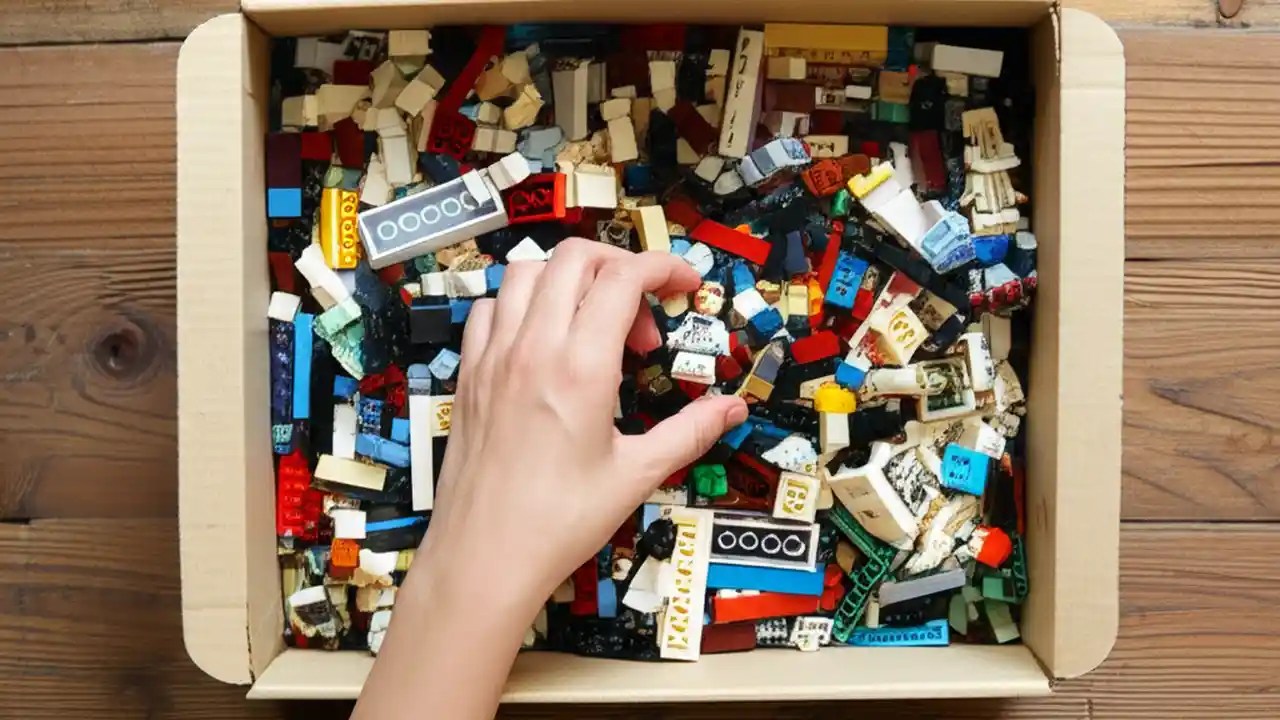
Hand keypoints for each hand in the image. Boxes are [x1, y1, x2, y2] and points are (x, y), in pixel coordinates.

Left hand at [416, 238, 747, 616]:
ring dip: (569, 279)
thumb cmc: (558, 523)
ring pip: (527, 271)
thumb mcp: (636, 475)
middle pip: (575, 258)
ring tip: (594, 324)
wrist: (484, 557)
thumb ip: (689, 432)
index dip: (662, 267)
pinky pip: (490, 308)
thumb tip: (732, 409)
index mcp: (580, 368)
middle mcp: (532, 348)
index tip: (685, 285)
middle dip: (620, 268)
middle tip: (643, 319)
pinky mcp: (469, 374)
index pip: (623, 278)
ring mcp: (493, 357)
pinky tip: (543, 340)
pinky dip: (522, 303)